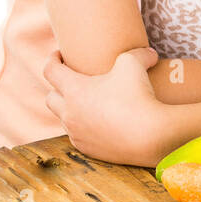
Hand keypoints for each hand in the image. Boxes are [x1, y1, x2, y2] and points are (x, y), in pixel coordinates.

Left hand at [43, 46, 167, 167]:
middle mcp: (69, 113)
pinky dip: (84, 127)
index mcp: (74, 90)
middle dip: (57, 87)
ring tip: (87, 103)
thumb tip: (149, 52)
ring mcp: (77, 133)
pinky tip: (99, 122)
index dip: (52, 59)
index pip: (50, 71)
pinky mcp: (87, 149)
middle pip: (50, 98)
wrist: (148, 136)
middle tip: (73, 81)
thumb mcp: (134, 64)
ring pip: (64, 119)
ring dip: (71, 109)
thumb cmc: (137, 96)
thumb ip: (137, 53)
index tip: (60, 55)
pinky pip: (78, 135)